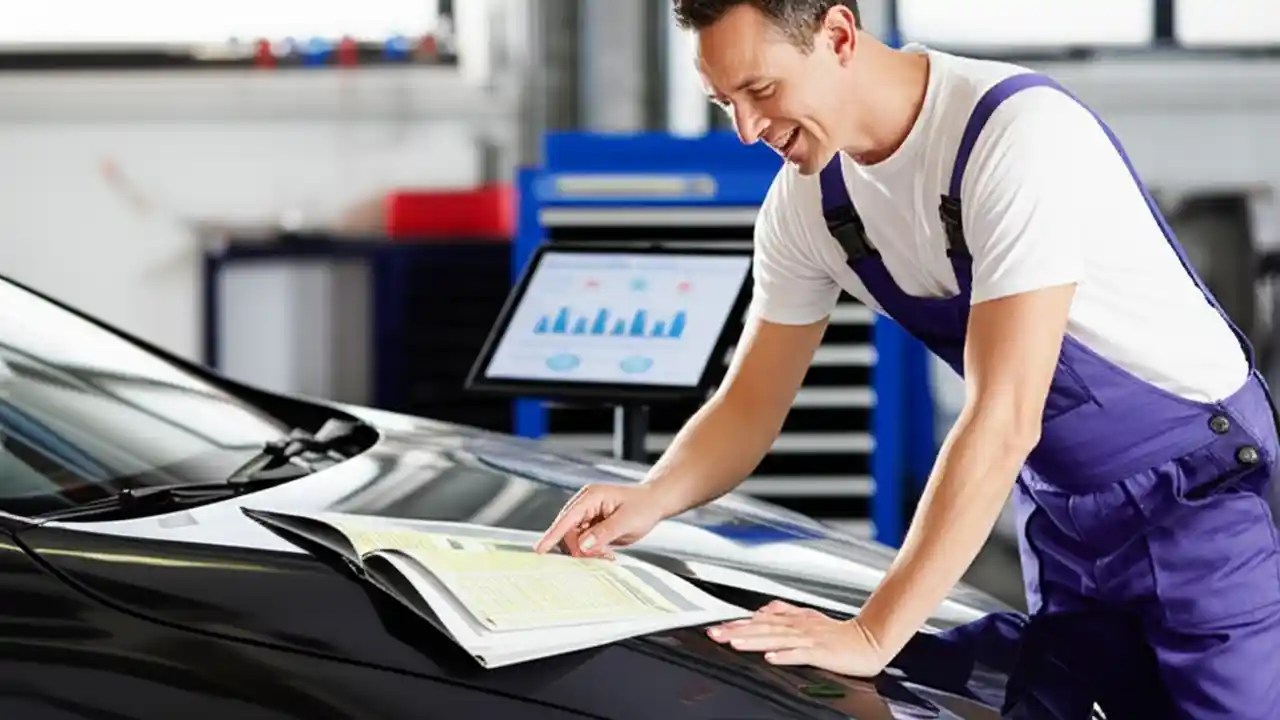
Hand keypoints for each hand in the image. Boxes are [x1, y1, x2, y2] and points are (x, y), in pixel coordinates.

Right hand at [533, 483, 666, 557]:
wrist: (654, 502)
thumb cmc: (644, 506)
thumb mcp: (627, 521)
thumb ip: (605, 532)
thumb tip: (583, 544)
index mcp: (592, 496)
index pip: (567, 517)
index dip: (552, 534)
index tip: (540, 549)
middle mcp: (585, 503)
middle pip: (567, 531)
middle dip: (579, 548)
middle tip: (601, 556)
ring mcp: (586, 514)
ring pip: (573, 539)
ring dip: (586, 551)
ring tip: (607, 554)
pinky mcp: (590, 524)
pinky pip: (582, 541)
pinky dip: (591, 550)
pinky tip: (605, 553)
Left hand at [707, 600, 887, 676]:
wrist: (869, 640)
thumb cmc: (839, 633)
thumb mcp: (808, 618)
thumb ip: (785, 612)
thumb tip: (761, 610)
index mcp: (794, 621)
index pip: (760, 621)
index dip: (737, 623)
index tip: (716, 627)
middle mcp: (798, 628)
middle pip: (763, 628)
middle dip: (737, 631)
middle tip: (715, 634)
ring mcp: (810, 639)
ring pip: (777, 639)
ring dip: (755, 641)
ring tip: (735, 643)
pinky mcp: (822, 652)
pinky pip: (801, 654)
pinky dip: (785, 655)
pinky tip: (771, 658)